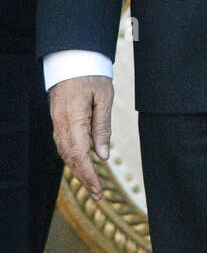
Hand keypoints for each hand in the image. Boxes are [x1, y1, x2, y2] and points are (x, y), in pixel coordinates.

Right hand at [49, 75, 113, 200]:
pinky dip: (72, 158)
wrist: (72, 57)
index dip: (88, 174)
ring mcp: (56, 121)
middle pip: (70, 158)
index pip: (79, 154)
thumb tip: (103, 156)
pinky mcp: (57, 119)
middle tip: (98, 195)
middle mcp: (60, 122)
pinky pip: (63, 144)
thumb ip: (102, 127)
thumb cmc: (92, 74)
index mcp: (73, 117)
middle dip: (84, 178)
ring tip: (92, 186)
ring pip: (64, 153)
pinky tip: (81, 166)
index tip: (98, 189)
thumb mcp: (104, 98)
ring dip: (77, 171)